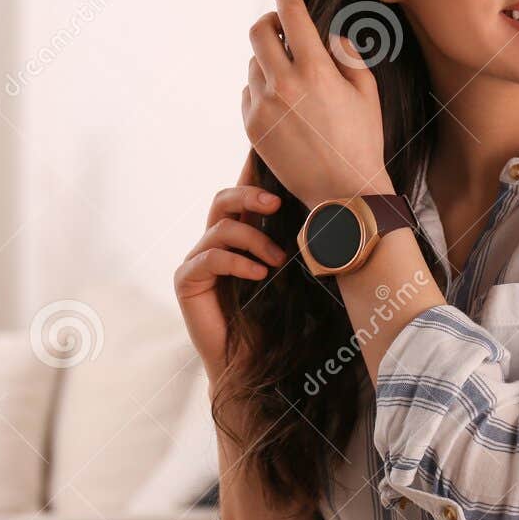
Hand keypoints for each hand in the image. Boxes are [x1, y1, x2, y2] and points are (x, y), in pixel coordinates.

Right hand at [172, 151, 289, 381]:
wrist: (254, 367)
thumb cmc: (276, 324)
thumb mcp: (293, 276)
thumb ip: (298, 245)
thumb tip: (332, 214)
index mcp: (238, 237)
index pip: (243, 195)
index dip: (251, 172)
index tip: (268, 151)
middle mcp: (214, 244)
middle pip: (224, 199)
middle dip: (250, 193)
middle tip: (277, 202)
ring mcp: (198, 261)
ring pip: (219, 227)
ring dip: (253, 239)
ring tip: (276, 261)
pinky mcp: (186, 281)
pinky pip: (209, 257)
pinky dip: (237, 262)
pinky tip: (258, 275)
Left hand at [242, 0, 392, 206]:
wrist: (341, 191)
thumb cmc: (361, 140)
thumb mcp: (367, 91)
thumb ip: (347, 54)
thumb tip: (328, 35)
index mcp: (315, 71)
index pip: (292, 16)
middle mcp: (284, 85)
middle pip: (258, 32)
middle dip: (269, 23)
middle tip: (282, 29)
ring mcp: (264, 106)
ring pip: (253, 64)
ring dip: (268, 60)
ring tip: (290, 76)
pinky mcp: (252, 126)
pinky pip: (248, 92)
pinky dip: (261, 89)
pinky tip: (282, 102)